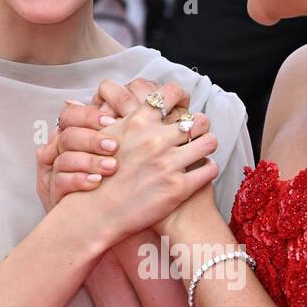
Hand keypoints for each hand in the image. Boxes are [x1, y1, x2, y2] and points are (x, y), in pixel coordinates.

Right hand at [37, 79, 217, 242]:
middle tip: (195, 133)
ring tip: (201, 150)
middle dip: (199, 126)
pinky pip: (209, 169)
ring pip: (209, 141)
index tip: (183, 104)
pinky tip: (200, 171)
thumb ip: (124, 119)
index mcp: (138, 122)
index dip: (181, 97)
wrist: (97, 213)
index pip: (171, 94)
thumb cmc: (99, 176)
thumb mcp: (105, 138)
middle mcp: (156, 139)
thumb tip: (131, 105)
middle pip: (197, 120)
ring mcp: (169, 164)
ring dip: (207, 145)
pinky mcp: (179, 188)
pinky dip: (208, 168)